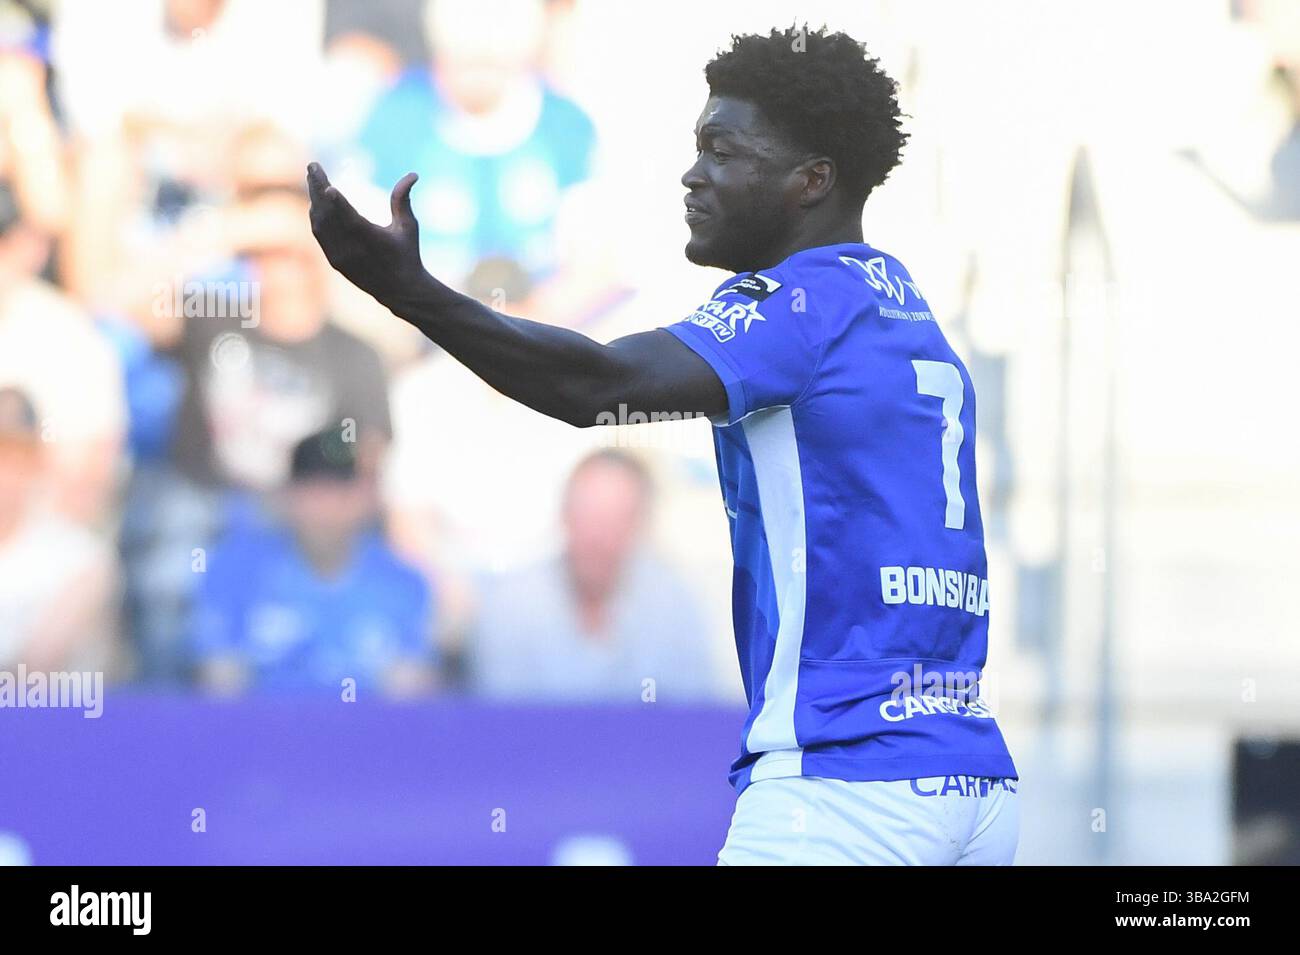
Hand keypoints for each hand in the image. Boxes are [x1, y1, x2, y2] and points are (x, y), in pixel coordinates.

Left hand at [306, 162, 426, 305]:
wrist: (400, 290)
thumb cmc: (407, 254)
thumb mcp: (408, 227)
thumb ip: (403, 199)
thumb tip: (413, 174)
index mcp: (373, 241)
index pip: (351, 219)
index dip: (338, 203)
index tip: (328, 186)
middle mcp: (353, 250)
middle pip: (329, 215)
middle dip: (318, 188)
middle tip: (312, 166)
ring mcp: (341, 257)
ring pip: (320, 223)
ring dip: (315, 199)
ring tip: (313, 178)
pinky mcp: (334, 261)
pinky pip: (320, 233)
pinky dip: (316, 215)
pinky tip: (316, 202)